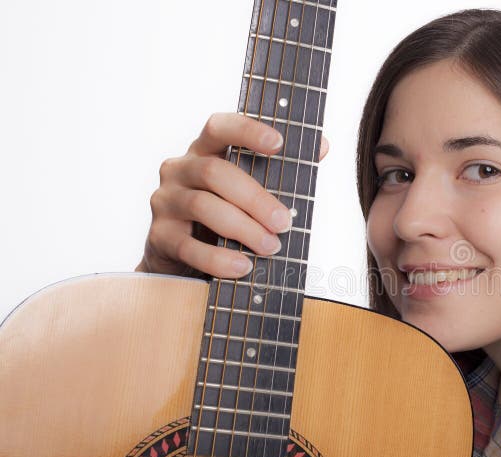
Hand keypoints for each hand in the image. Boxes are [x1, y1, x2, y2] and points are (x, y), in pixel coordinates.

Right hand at [135, 112, 328, 278]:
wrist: (184, 259)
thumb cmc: (225, 215)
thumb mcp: (252, 190)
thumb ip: (283, 169)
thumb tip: (322, 146)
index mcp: (204, 151)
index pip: (219, 127)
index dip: (247, 131)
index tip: (278, 143)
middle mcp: (179, 170)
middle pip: (215, 172)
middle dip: (255, 199)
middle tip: (285, 223)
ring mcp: (166, 202)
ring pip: (203, 207)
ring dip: (243, 228)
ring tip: (271, 247)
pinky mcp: (160, 236)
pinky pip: (188, 246)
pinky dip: (218, 258)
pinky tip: (243, 266)